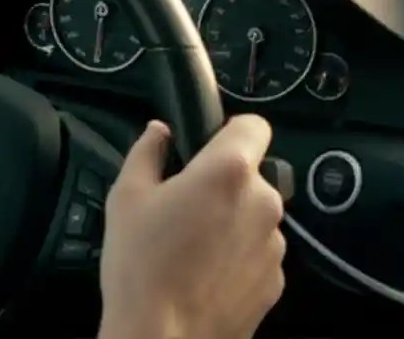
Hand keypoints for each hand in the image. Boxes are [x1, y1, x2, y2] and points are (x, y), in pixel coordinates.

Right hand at [99, 115, 285, 338]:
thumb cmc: (141, 270)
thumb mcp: (127, 199)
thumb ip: (147, 152)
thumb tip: (158, 133)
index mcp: (229, 171)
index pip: (254, 125)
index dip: (231, 131)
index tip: (212, 144)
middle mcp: (262, 202)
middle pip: (252, 175)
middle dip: (224, 184)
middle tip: (186, 206)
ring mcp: (273, 243)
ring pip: (256, 215)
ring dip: (233, 221)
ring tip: (193, 246)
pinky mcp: (276, 278)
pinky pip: (259, 252)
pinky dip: (239, 256)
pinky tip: (206, 272)